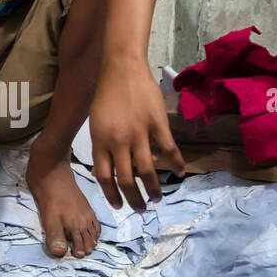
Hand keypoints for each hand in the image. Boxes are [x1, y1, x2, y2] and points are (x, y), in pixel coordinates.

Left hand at [89, 57, 185, 212]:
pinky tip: (180, 173)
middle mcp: (118, 141)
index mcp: (100, 141)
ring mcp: (139, 132)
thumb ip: (102, 146)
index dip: (112, 196)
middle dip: (134, 200)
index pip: (104, 177)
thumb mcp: (96, 123)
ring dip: (153, 189)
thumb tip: (104, 171)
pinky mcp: (157, 123)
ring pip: (148, 170)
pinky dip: (176, 164)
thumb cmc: (106, 94)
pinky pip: (169, 149)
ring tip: (157, 198)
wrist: (121, 67)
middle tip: (140, 209)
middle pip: (126, 180)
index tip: (118, 206)